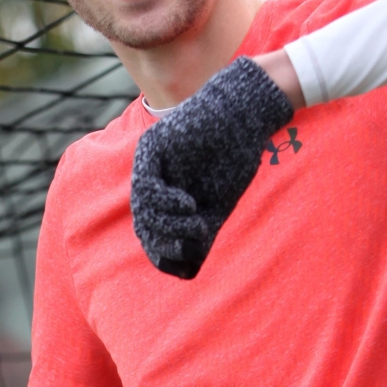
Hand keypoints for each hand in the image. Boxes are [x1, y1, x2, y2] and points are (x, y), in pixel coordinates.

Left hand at [131, 57, 294, 277]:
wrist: (244, 115)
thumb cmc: (233, 158)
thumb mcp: (217, 203)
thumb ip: (200, 232)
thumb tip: (186, 270)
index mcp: (166, 197)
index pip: (152, 233)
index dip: (164, 255)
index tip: (187, 264)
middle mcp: (152, 180)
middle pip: (144, 224)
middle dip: (164, 244)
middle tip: (191, 247)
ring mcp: (149, 163)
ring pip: (143, 208)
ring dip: (168, 225)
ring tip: (196, 226)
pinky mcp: (152, 146)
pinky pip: (147, 184)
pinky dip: (166, 202)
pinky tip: (189, 206)